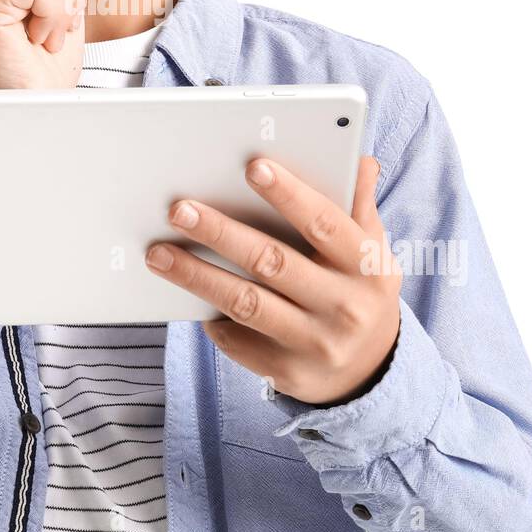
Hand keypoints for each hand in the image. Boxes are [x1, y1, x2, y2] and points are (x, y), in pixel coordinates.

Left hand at [145, 155, 402, 406]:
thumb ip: (359, 204)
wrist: (370, 369)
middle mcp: (344, 307)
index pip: (324, 223)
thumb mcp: (373, 247)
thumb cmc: (358, 288)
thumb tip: (359, 159)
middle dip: (221, 233)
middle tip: (178, 209)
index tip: (252, 166)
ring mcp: (315, 343)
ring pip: (244, 303)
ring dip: (196, 275)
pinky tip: (182, 295)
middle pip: (272, 262)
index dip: (289, 195)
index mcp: (367, 266)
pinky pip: (236, 339)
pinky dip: (209, 316)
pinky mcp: (285, 371)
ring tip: (158, 253)